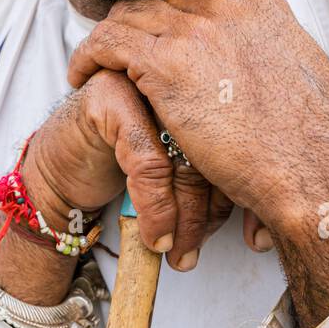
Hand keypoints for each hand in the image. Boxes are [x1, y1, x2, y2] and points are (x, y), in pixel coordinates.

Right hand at [0, 68, 231, 303]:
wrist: (61, 166)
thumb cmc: (126, 164)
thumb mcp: (186, 166)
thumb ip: (223, 172)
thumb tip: (266, 223)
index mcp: (207, 83)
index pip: (243, 134)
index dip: (245, 190)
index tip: (248, 235)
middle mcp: (180, 73)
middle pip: (219, 143)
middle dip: (214, 210)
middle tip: (203, 249)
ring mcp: (143, 78)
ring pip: (185, 154)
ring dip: (185, 218)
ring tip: (181, 254)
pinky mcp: (110, 96)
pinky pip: (149, 162)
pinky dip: (156, 210)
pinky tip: (155, 237)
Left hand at [67, 0, 328, 325]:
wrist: (310, 174)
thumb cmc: (310, 143)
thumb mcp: (304, 73)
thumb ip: (272, 52)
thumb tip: (260, 57)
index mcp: (261, 3)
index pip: (197, 0)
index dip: (172, 24)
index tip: (160, 47)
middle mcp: (226, 6)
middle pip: (161, 4)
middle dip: (139, 28)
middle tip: (120, 57)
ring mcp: (195, 30)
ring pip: (129, 16)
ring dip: (108, 39)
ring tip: (93, 66)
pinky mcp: (165, 61)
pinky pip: (106, 42)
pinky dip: (87, 54)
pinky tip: (79, 76)